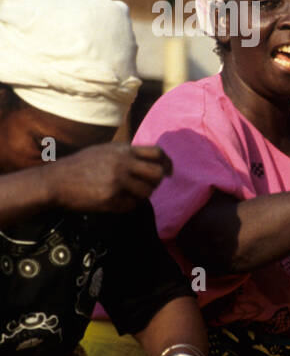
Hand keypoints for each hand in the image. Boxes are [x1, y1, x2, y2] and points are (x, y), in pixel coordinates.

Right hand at [45, 143, 172, 213]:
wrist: (55, 181)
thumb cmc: (80, 166)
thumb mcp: (104, 151)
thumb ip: (127, 154)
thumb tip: (155, 162)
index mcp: (122, 150)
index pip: (157, 153)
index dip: (167, 163)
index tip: (169, 172)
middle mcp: (122, 163)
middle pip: (157, 174)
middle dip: (156, 183)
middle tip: (147, 187)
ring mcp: (116, 181)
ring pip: (147, 192)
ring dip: (141, 196)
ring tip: (128, 195)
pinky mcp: (110, 198)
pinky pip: (132, 205)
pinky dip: (128, 205)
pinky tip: (116, 202)